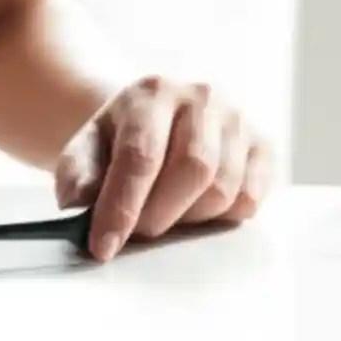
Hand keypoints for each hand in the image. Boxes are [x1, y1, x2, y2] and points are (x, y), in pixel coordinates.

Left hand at [55, 76, 272, 260]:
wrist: (150, 122)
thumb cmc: (115, 143)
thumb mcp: (83, 153)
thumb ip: (78, 178)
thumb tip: (80, 209)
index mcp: (151, 93)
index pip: (140, 155)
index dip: (121, 207)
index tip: (103, 247)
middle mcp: (202, 97)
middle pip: (193, 169)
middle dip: (159, 215)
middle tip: (137, 233)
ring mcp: (238, 119)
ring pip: (224, 188)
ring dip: (189, 219)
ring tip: (164, 215)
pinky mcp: (263, 144)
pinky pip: (250, 197)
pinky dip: (220, 217)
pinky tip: (194, 207)